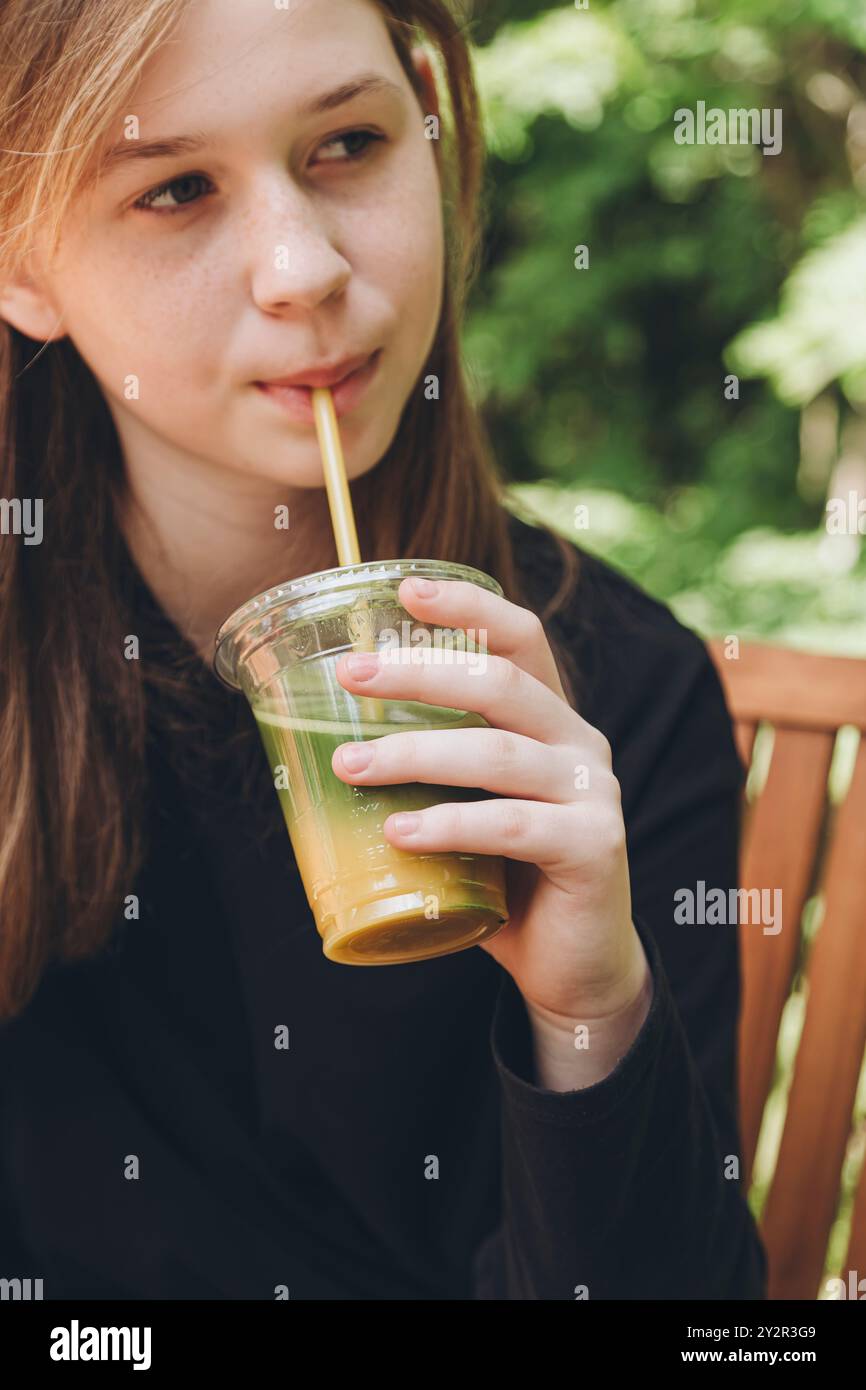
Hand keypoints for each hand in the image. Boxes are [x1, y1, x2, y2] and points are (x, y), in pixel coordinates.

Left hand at [331, 576, 650, 1030]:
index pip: (520, 640)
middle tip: (350, 677)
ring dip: (415, 753)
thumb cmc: (506, 878)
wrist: (572, 964)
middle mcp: (580, 744)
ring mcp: (592, 793)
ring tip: (349, 765)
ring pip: (498, 752)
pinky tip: (400, 831)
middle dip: (419, 673)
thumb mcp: (468, 808)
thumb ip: (430, 772)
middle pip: (500, 684)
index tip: (404, 590)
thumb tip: (319, 745)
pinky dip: (449, 824)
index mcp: (552, 721)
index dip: (468, 606)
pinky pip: (511, 823)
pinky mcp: (595, 845)